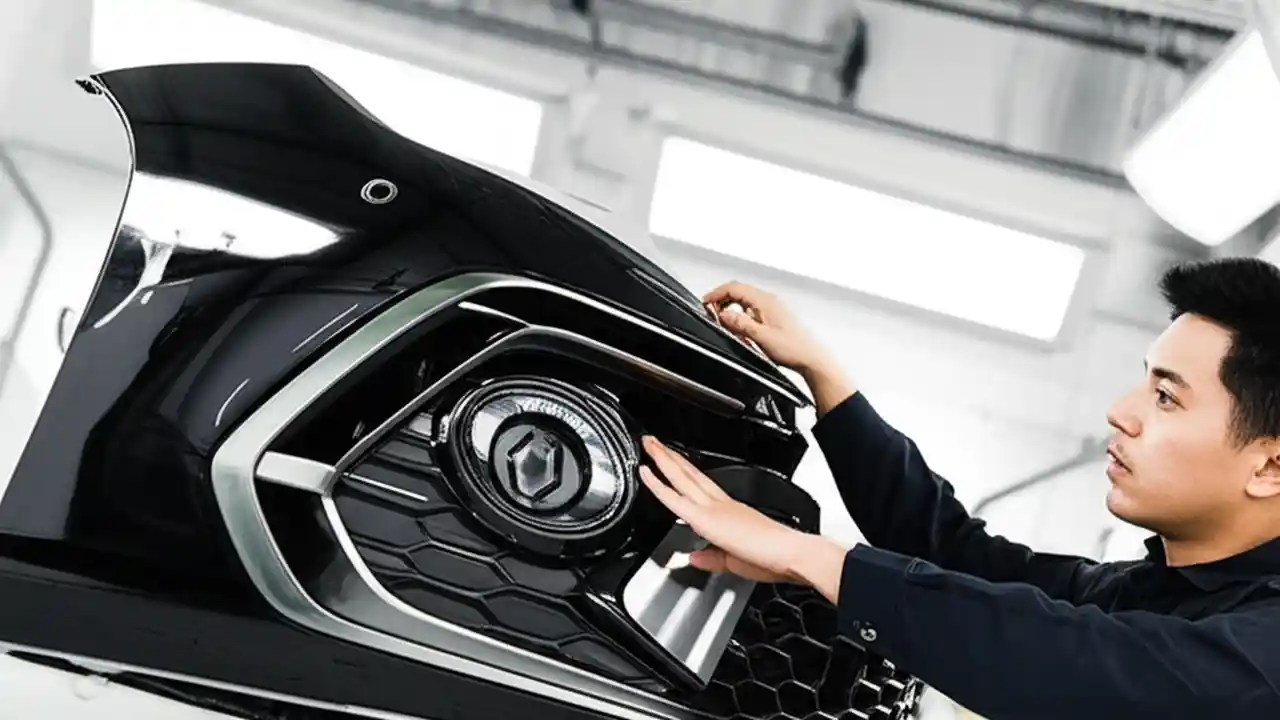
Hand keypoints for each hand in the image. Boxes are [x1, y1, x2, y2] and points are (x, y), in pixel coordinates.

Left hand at [637, 435, 806, 583]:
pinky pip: (674, 498)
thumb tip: (695, 558)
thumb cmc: (774, 558)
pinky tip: (646, 474)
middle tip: (656, 442)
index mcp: (731, 511)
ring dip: (663, 459)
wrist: (792, 553)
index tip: (676, 464)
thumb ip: (712, 558)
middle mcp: (722, 504)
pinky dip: (657, 485)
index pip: (702, 487)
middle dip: (672, 457)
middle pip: (690, 474)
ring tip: (650, 444)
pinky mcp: (706, 518)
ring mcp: (714, 508)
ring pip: (681, 477)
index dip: (686, 473)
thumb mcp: (736, 561)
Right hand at [703, 281, 832, 377]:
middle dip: (722, 301)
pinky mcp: (775, 317)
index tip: (705, 302)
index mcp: (765, 301)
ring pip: (745, 301)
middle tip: (712, 313)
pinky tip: (742, 330)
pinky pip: (753, 310)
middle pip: (739, 292)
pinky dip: (742, 315)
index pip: (734, 288)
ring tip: (726, 323)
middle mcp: (770, 301)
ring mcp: (774, 308)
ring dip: (732, 309)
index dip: (716, 294)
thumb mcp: (760, 337)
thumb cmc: (793, 348)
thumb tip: (722, 315)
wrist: (811, 358)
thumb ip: (739, 324)